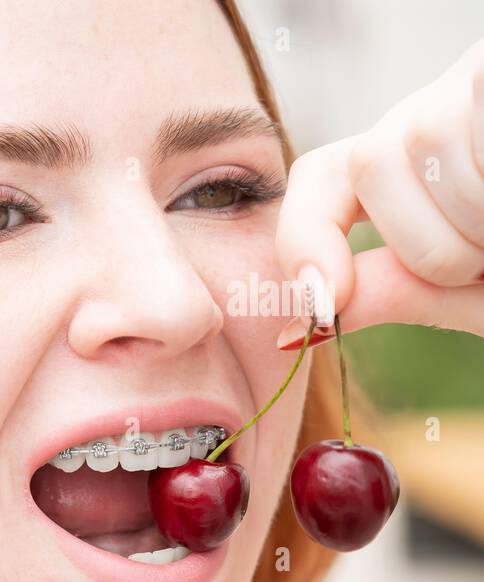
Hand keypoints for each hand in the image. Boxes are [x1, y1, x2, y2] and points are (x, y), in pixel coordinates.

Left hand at [275, 37, 483, 349]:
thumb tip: (296, 324)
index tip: (319, 302)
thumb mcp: (472, 291)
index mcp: (407, 166)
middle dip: (436, 242)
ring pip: (429, 143)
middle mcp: (436, 110)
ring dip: (482, 220)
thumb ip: (393, 291)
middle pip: (375, 158)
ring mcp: (475, 78)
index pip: (321, 177)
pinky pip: (476, 132)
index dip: (304, 237)